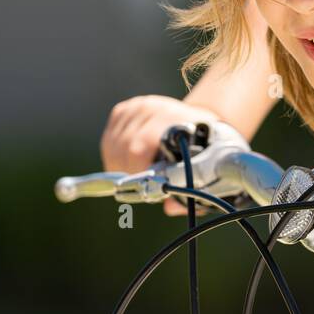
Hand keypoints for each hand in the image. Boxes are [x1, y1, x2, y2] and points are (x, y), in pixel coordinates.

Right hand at [100, 95, 222, 216]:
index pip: (142, 147)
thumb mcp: (205, 163)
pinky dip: (114, 155)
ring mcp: (136, 106)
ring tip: (137, 173)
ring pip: (112, 146)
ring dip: (120, 166)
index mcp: (175, 119)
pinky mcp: (122, 110)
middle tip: (142, 184)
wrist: (195, 119)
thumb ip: (191, 186)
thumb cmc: (201, 146)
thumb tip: (169, 206)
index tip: (146, 188)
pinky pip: (108, 139)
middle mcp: (153, 108)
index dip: (139, 171)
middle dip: (130, 173)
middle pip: (125, 148)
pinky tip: (129, 159)